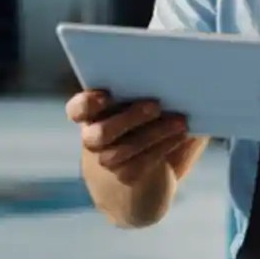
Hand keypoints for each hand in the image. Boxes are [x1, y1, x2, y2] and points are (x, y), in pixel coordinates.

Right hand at [65, 90, 190, 185]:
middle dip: (129, 118)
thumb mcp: (154, 108)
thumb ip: (158, 91)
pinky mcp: (126, 178)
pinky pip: (139, 166)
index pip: (78, 109)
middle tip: (156, 105)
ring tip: (180, 122)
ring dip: (153, 133)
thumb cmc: (156, 127)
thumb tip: (181, 76)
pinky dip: (162, 148)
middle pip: (101, 132)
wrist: (152, 182)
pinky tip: (180, 136)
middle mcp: (94, 139)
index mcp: (95, 114)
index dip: (86, 104)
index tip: (105, 96)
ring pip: (121, 151)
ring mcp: (107, 162)